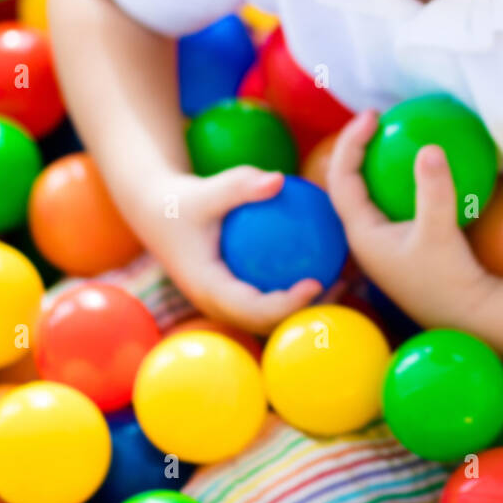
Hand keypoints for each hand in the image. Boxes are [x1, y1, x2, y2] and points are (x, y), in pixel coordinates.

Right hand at [131, 166, 323, 332]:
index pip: (253, 310)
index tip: (317, 282)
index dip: (287, 305)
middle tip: (342, 285)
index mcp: (209, 289)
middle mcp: (218, 305)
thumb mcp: (207, 190)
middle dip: (306, 312)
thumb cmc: (182, 201)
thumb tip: (279, 180)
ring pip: (271, 316)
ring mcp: (226, 303)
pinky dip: (296, 288)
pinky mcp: (234, 293)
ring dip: (307, 306)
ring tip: (344, 281)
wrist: (158, 214)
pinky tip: (326, 264)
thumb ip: (240, 186)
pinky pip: (269, 297)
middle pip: (268, 322)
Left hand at [325, 109, 497, 330]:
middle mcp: (363, 238)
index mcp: (361, 233)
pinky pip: (385, 203)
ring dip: (371, 164)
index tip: (374, 115)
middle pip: (346, 183)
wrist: (468, 317)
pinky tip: (414, 170)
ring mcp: (380, 244)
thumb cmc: (449, 279)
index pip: (342, 178)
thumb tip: (429, 148)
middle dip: (356, 148)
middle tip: (377, 119)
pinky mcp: (398, 246)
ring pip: (364, 194)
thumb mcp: (441, 231)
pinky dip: (391, 180)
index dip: (351, 142)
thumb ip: (434, 190)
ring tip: (389, 136)